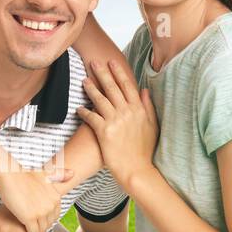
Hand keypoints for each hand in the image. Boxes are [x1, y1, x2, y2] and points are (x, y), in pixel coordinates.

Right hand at [0, 166, 71, 231]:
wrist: (8, 173)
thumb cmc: (22, 173)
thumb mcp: (44, 173)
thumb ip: (59, 174)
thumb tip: (73, 173)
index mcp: (55, 197)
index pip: (54, 217)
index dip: (45, 219)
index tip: (36, 218)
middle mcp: (51, 206)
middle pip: (48, 225)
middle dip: (40, 226)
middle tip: (30, 225)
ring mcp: (41, 212)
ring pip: (40, 230)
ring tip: (26, 228)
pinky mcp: (29, 218)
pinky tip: (23, 230)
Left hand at [76, 60, 158, 188]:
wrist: (138, 170)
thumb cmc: (145, 150)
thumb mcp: (152, 127)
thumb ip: (147, 107)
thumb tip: (144, 90)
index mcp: (139, 110)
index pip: (127, 86)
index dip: (118, 72)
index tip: (111, 62)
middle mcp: (127, 113)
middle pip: (112, 88)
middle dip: (102, 73)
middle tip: (93, 62)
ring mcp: (115, 121)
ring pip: (100, 99)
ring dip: (91, 88)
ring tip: (84, 80)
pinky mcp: (104, 131)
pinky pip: (91, 117)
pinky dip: (84, 111)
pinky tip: (78, 108)